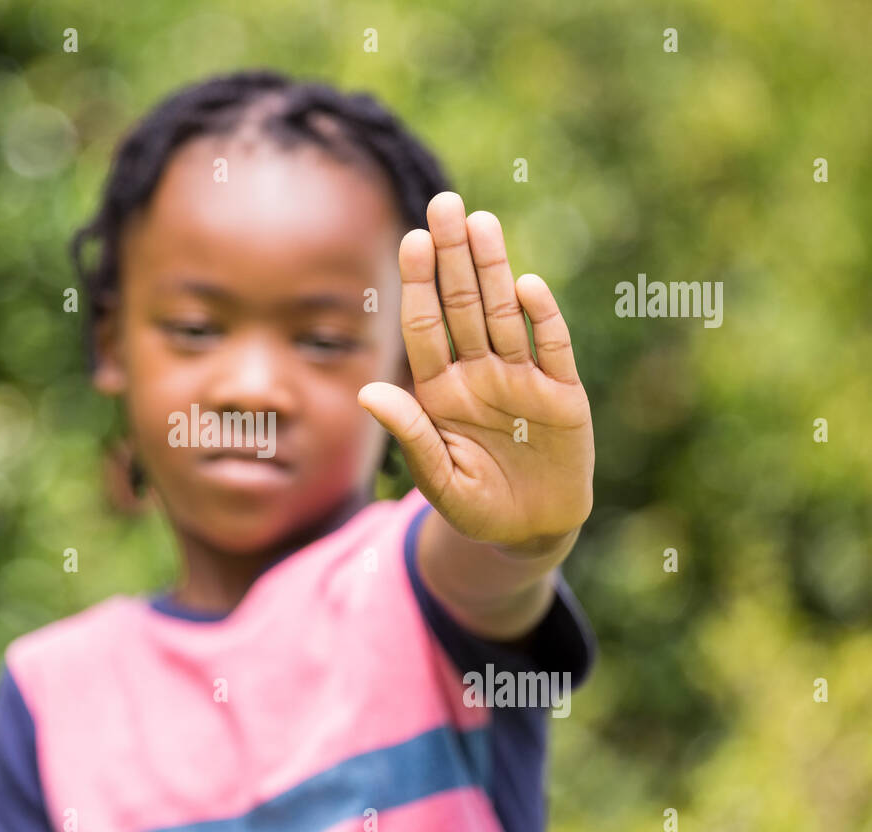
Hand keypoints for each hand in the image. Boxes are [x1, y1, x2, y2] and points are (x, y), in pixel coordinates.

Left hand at [358, 192, 594, 547]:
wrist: (530, 530)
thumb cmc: (476, 506)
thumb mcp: (439, 480)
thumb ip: (410, 435)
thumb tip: (368, 392)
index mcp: (441, 389)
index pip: (425, 326)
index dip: (419, 284)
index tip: (411, 240)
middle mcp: (479, 373)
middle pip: (462, 305)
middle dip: (453, 256)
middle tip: (444, 203)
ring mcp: (522, 379)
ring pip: (505, 314)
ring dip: (494, 270)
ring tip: (481, 223)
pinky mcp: (562, 393)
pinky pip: (552, 348)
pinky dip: (542, 319)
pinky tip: (526, 286)